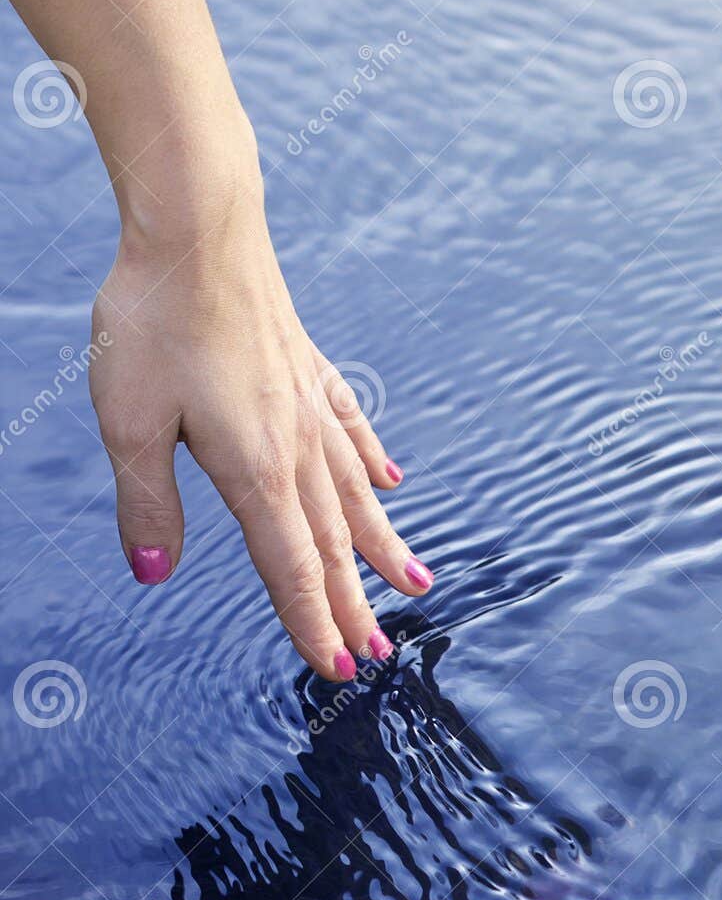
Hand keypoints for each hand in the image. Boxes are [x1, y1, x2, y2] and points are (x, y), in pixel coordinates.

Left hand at [89, 173, 432, 681]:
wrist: (199, 228)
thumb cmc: (154, 320)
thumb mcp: (128, 419)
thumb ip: (146, 502)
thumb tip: (153, 574)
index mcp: (255, 469)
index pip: (290, 566)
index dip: (311, 622)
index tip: (336, 670)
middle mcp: (297, 447)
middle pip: (333, 543)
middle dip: (354, 604)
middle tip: (379, 654)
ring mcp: (312, 407)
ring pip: (354, 496)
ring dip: (381, 548)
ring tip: (414, 585)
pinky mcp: (310, 371)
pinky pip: (353, 432)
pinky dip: (371, 466)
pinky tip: (389, 483)